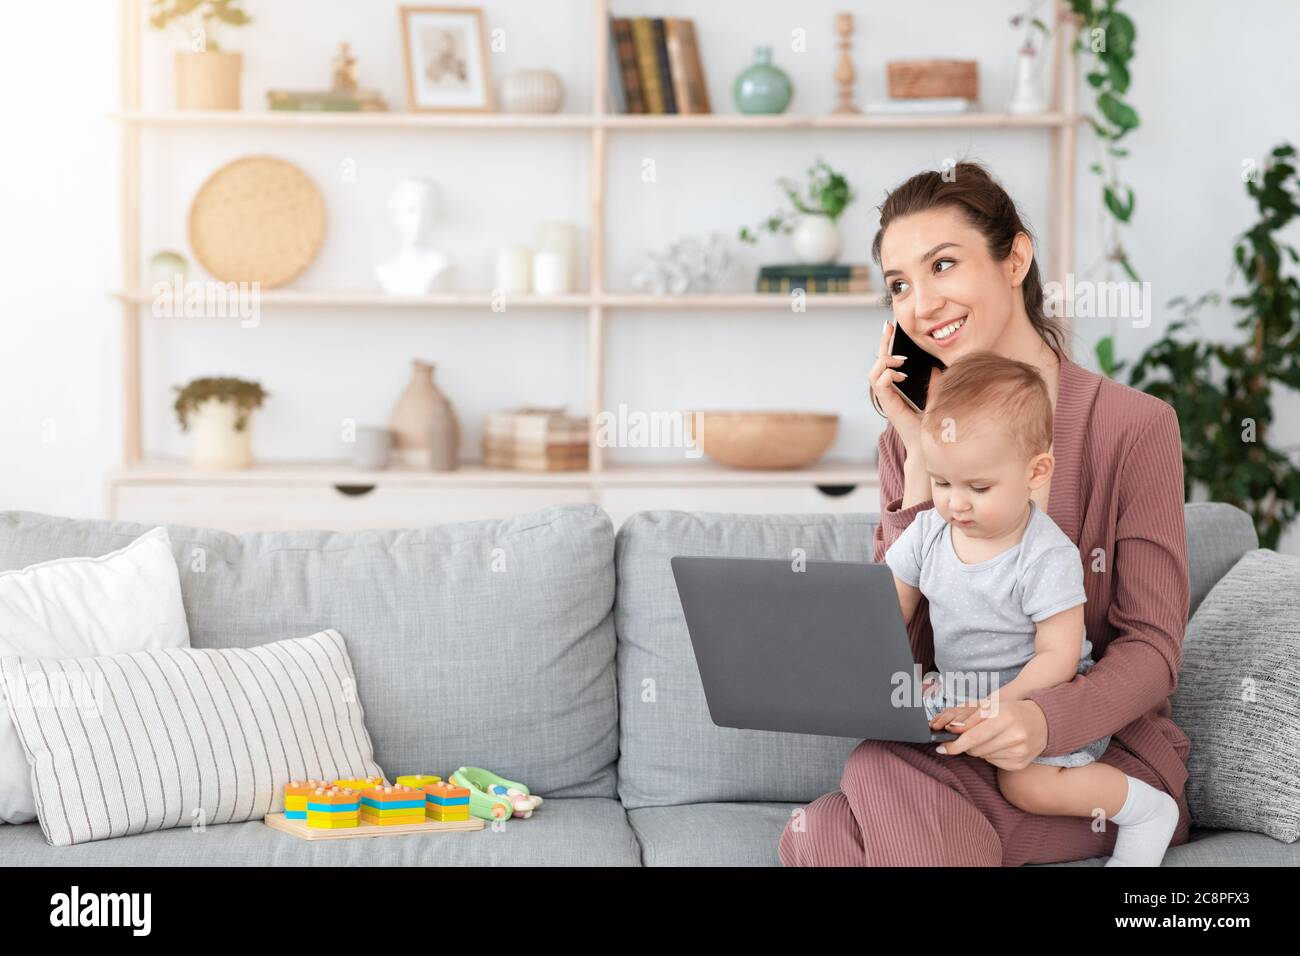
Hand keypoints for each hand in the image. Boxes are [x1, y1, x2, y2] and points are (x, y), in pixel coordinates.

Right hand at [868, 319, 923, 452]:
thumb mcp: (936, 397)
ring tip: (898, 360)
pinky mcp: (888, 406)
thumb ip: (934, 383)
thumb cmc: (932, 426)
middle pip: (878, 364)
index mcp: (897, 389)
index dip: (888, 345)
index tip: (892, 328)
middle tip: (889, 328)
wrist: (929, 447)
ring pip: (874, 373)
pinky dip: (886, 376)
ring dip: (884, 362)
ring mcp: (887, 400)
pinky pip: (879, 386)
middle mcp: (889, 393)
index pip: (888, 363)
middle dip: (882, 344)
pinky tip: (898, 375)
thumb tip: (937, 367)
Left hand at [931, 697, 1049, 770]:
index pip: (972, 737)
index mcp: (1004, 717)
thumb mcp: (992, 707)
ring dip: (979, 749)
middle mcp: (1013, 736)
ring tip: (990, 738)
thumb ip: (969, 718)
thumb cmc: (1012, 712)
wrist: (1043, 722)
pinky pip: (994, 763)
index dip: (954, 744)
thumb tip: (951, 730)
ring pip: (983, 757)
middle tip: (969, 737)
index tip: (941, 748)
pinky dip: (991, 755)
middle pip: (975, 749)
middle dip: (966, 745)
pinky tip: (1000, 746)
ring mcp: (1018, 752)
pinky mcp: (1020, 764)